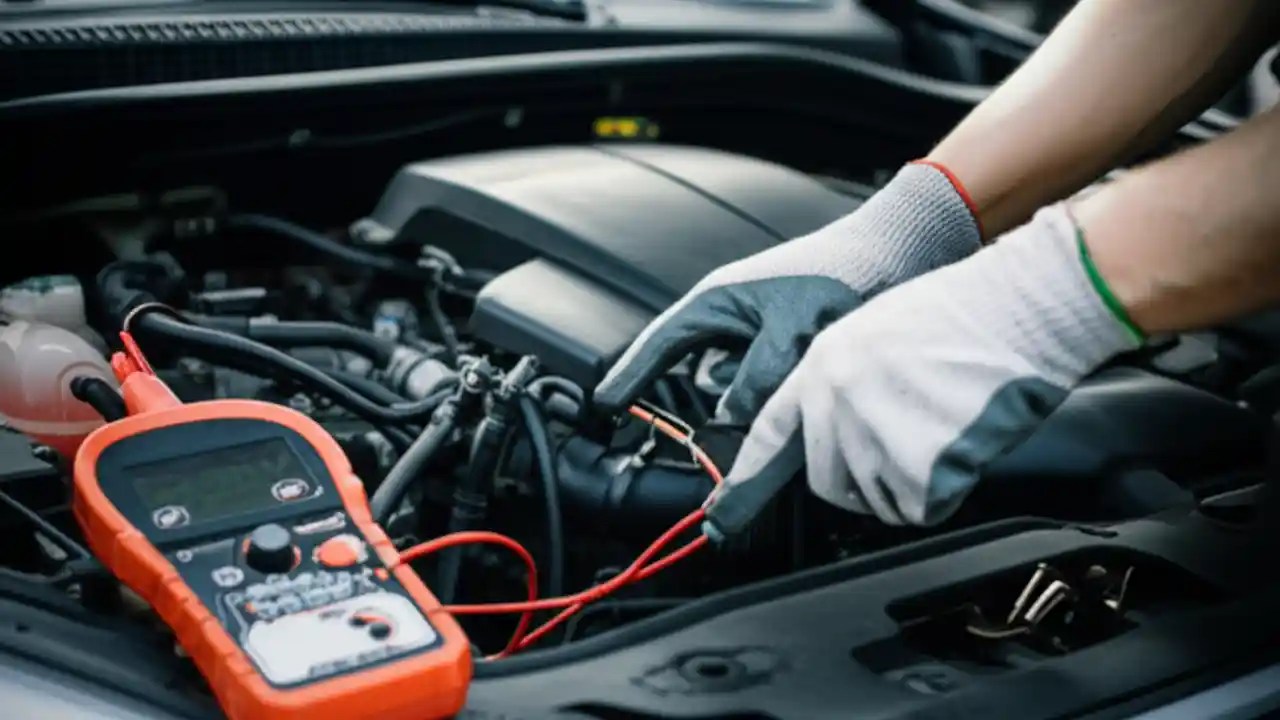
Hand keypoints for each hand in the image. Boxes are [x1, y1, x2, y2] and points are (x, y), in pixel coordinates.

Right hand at [593, 162, 981, 423]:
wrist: (904, 249)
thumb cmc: (846, 271)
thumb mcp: (794, 330)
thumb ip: (758, 378)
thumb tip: (732, 418)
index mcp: (717, 300)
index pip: (658, 346)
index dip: (629, 380)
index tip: (604, 407)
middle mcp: (732, 316)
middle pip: (697, 376)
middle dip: (707, 405)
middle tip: (719, 434)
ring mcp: (759, 332)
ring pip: (737, 387)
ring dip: (754, 402)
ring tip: (785, 397)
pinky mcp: (787, 345)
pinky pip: (766, 385)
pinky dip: (777, 397)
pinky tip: (804, 397)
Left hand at [705, 203, 1141, 534]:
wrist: (1018, 303)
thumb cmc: (965, 313)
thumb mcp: (879, 332)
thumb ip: (847, 381)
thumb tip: (839, 429)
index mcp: (823, 363)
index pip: (769, 431)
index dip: (746, 478)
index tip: (720, 515)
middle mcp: (837, 400)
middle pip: (828, 484)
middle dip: (862, 486)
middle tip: (907, 458)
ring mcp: (874, 431)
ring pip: (879, 500)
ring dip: (912, 483)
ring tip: (944, 432)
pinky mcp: (916, 462)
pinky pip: (923, 507)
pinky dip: (947, 490)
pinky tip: (963, 444)